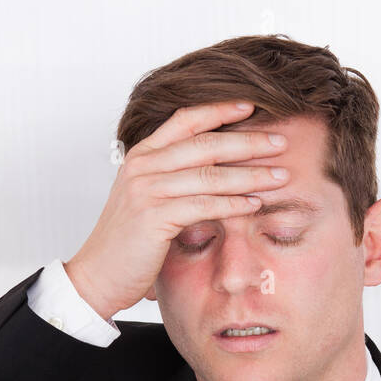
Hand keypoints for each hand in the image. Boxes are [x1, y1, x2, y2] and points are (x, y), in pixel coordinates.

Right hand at [64, 101, 290, 317]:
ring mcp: (147, 190)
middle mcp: (143, 166)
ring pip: (209, 174)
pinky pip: (203, 205)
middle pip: (205, 143)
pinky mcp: (154, 217)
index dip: (220, 110)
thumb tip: (219, 170)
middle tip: (281, 143)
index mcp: (142, 155)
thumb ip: (175, 179)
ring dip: (250, 175)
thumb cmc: (127, 242)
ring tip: (280, 176)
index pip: (186, 120)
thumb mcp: (149, 199)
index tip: (253, 106)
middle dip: (248, 141)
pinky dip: (233, 204)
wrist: (98, 274)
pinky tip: (255, 204)